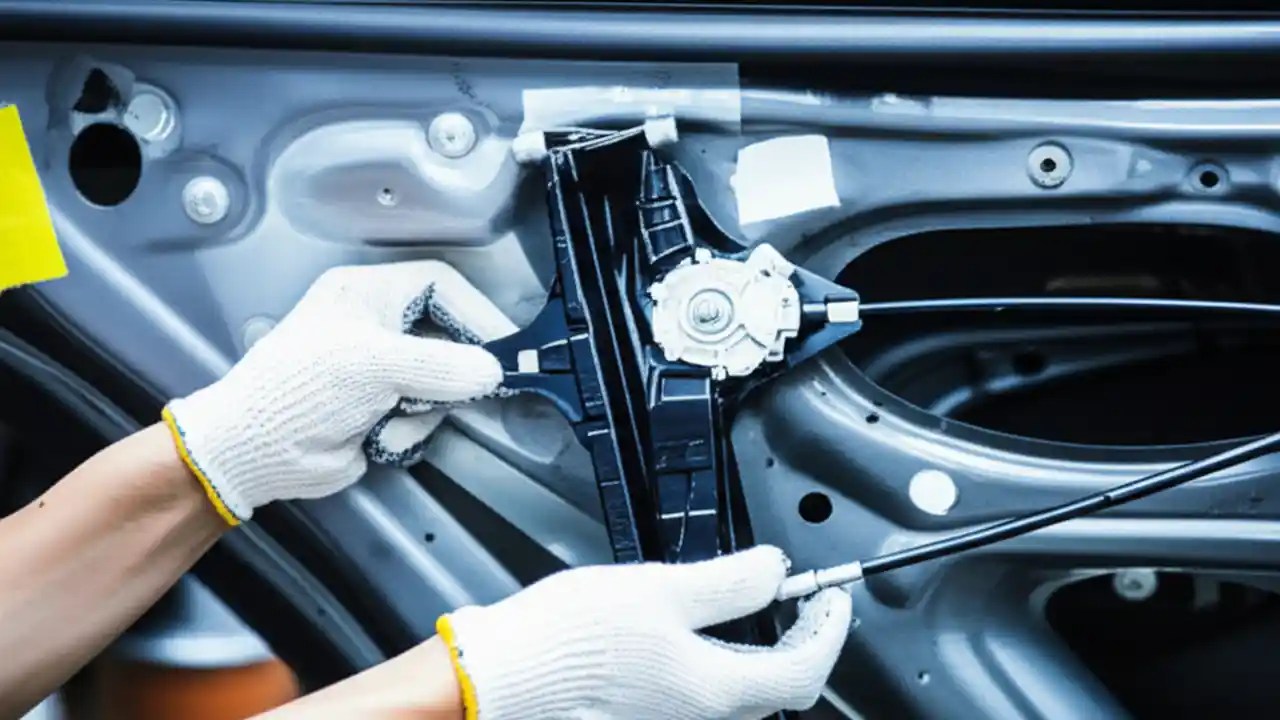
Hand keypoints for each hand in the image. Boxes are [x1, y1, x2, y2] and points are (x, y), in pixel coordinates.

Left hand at [163, 260, 511, 523]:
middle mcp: (377, 324)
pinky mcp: (382, 410)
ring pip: (442, 383)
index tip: (504, 346)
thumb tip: (493, 371)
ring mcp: (381, 370)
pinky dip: (409, 430)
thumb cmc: (300, 391)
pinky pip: (425, 416)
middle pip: (450, 336)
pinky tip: (378, 437)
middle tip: (470, 390)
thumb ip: (442, 364)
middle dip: (452, 370)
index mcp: (368, 292)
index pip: (442, 286)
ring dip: (425, 408)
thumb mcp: (375, 365)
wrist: (253, 453)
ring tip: (392, 418)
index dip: (478, 312)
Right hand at [437, 545, 851, 719]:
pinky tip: (695, 637)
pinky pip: (701, 698)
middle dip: (799, 641)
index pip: (807, 669)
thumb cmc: (566, 642)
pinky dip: (717, 667)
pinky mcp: (643, 718)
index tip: (832, 596)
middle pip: (777, 689)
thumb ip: (729, 581)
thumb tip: (774, 570)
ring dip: (759, 655)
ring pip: (739, 696)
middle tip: (799, 600)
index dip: (830, 628)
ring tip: (749, 610)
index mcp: (714, 690)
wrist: (497, 679)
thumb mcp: (658, 588)